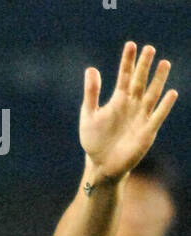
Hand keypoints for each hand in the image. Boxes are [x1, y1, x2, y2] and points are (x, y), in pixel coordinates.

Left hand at [80, 43, 176, 182]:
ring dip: (158, 80)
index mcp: (118, 99)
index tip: (131, 45)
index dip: (128, 61)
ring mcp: (141, 117)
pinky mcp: (147, 132)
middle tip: (149, 48)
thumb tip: (91, 69)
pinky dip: (164, 106)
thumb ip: (91, 94)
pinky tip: (171, 93)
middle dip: (144, 66)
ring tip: (164, 63)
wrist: (102, 165)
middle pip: (140, 81)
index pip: (125, 75)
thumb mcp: (89, 116)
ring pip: (152, 95)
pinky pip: (157, 116)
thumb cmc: (95, 141)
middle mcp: (132, 105)